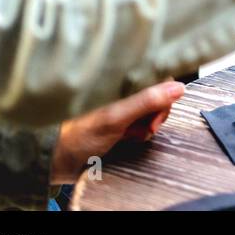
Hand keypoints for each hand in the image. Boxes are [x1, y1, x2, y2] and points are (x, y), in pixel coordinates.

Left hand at [50, 81, 184, 184]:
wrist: (56, 159)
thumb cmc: (77, 134)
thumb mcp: (116, 117)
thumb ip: (147, 100)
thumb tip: (178, 88)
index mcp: (120, 80)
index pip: (156, 75)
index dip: (164, 93)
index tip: (159, 110)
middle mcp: (122, 89)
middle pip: (157, 94)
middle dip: (156, 113)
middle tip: (146, 127)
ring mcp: (121, 106)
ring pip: (151, 110)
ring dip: (148, 124)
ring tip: (133, 134)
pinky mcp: (120, 121)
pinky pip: (141, 123)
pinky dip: (140, 132)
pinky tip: (129, 137)